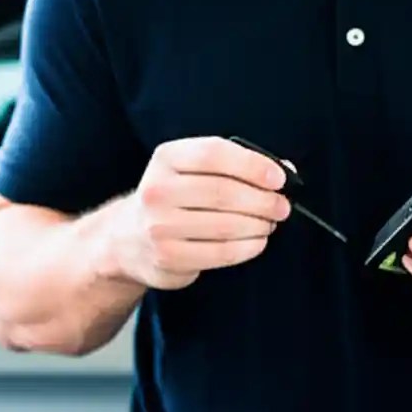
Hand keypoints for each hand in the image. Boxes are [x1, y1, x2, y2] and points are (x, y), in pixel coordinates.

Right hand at [110, 136, 291, 289]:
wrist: (128, 238)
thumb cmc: (173, 198)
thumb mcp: (191, 169)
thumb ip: (234, 165)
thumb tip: (284, 170)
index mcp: (166, 158)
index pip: (213, 154)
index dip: (252, 165)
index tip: (278, 177)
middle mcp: (157, 190)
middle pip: (223, 192)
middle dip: (263, 200)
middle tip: (281, 206)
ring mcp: (159, 226)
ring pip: (226, 224)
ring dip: (259, 224)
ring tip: (269, 222)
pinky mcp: (169, 257)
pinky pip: (222, 252)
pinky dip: (249, 247)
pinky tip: (257, 241)